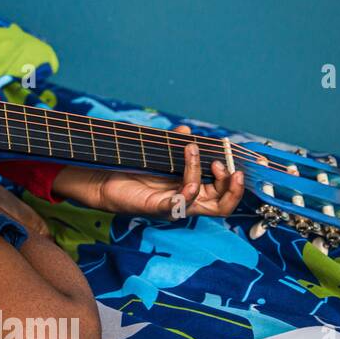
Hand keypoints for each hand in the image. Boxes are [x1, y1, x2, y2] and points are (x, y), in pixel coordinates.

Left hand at [51, 125, 243, 217]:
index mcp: (192, 188)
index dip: (236, 179)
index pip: (223, 191)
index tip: (235, 158)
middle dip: (231, 186)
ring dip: (202, 176)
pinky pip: (179, 206)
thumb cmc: (133, 169)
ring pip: (203, 201)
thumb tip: (186, 130)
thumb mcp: (158, 153)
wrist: (103, 179)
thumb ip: (173, 143)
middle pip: (223, 205)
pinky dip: (187, 195)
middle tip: (224, 166)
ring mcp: (173, 206)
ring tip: (191, 151)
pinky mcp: (156, 208)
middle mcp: (186, 201)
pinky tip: (190, 185)